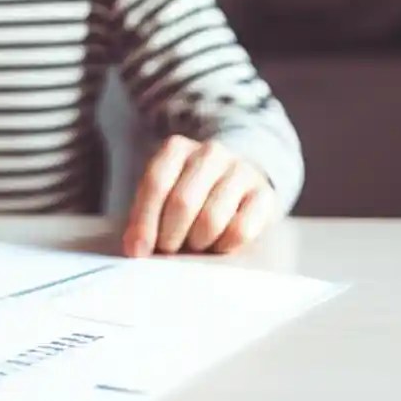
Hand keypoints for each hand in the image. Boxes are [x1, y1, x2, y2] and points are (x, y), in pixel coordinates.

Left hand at [123, 136, 277, 256]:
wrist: (236, 187)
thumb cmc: (189, 198)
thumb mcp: (162, 197)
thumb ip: (146, 216)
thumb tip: (136, 249)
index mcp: (176, 149)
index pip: (155, 184)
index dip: (143, 222)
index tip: (136, 252)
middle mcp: (210, 153)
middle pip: (182, 202)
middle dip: (169, 237)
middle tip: (168, 250)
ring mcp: (241, 171)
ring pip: (211, 219)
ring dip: (197, 243)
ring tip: (193, 245)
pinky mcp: (264, 195)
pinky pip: (240, 231)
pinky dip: (224, 247)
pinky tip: (218, 245)